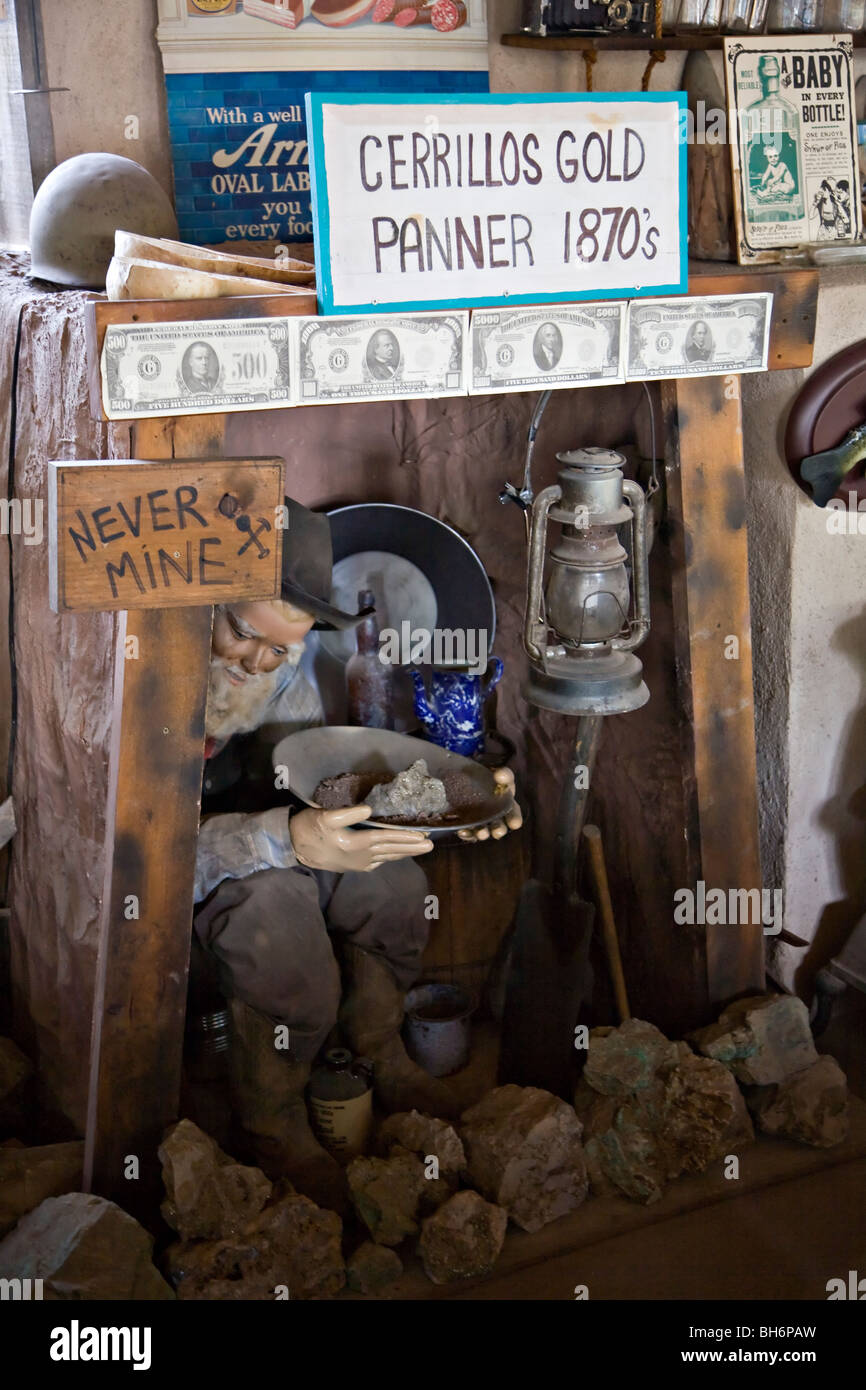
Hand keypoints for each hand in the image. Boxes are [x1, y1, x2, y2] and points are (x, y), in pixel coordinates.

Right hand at [289, 804, 433, 872]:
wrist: (292, 846)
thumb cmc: (308, 828)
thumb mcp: (325, 816)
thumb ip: (348, 814)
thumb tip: (370, 810)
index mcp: (354, 844)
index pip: (386, 839)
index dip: (405, 836)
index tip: (422, 835)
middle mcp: (360, 856)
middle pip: (391, 850)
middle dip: (412, 847)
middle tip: (431, 844)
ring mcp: (357, 863)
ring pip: (387, 857)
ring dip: (405, 852)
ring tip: (422, 849)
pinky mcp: (353, 866)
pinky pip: (378, 862)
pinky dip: (391, 857)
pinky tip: (397, 855)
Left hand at [457, 767, 522, 842]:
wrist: (469, 776)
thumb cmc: (489, 776)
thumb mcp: (500, 773)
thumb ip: (504, 774)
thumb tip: (500, 775)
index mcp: (507, 807)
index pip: (513, 815)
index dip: (514, 820)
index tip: (515, 824)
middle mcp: (495, 818)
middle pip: (498, 827)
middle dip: (499, 830)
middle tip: (498, 832)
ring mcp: (480, 823)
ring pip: (482, 832)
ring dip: (482, 833)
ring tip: (481, 833)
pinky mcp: (466, 825)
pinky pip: (467, 833)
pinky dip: (466, 834)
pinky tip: (463, 831)